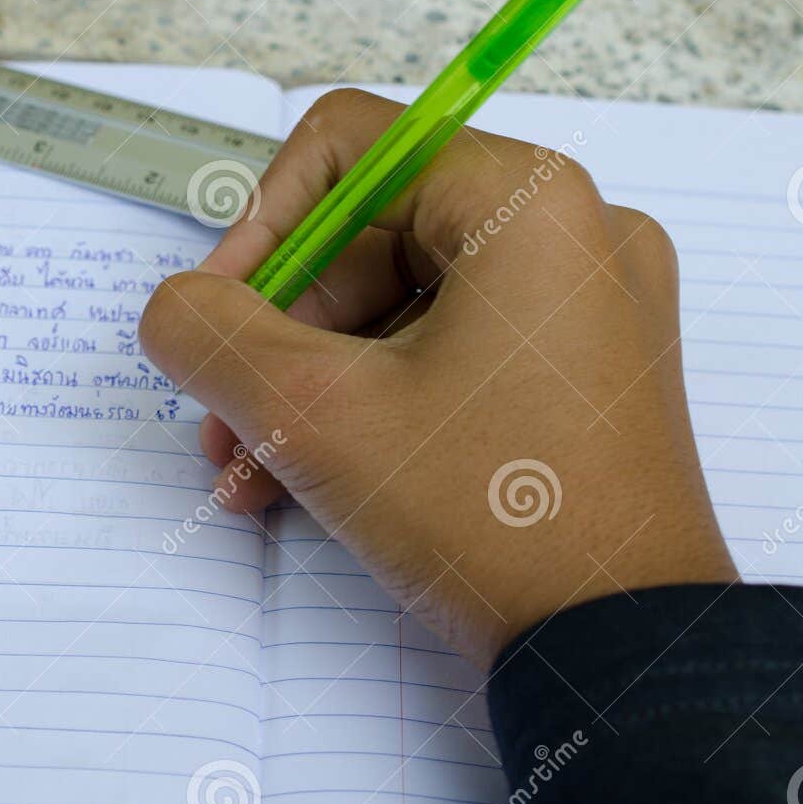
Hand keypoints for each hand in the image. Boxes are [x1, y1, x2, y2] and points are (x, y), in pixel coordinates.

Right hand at [141, 89, 736, 665]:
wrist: (626, 655)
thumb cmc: (485, 514)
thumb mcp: (313, 415)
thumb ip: (207, 333)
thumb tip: (176, 307)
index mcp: (525, 199)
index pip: (347, 148)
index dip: (257, 229)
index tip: (213, 320)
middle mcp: (571, 230)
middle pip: (369, 236)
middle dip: (276, 336)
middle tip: (220, 425)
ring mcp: (588, 305)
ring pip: (401, 306)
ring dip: (309, 383)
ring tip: (249, 474)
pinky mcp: (587, 373)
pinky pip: (451, 352)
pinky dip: (375, 403)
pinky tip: (305, 483)